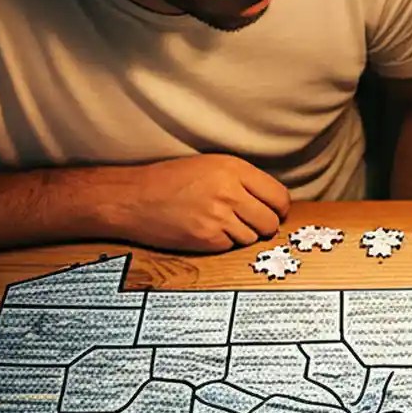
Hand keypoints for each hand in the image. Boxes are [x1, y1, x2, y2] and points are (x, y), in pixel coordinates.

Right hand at [113, 154, 290, 252]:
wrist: (133, 197)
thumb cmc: (169, 180)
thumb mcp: (211, 165)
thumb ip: (243, 180)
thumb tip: (272, 201)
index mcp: (234, 169)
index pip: (279, 196)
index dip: (279, 209)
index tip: (273, 212)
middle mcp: (229, 191)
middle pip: (270, 222)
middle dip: (263, 226)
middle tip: (249, 222)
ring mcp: (218, 216)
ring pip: (252, 237)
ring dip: (241, 234)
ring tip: (219, 222)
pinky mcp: (206, 238)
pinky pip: (230, 247)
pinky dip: (222, 242)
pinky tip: (205, 229)